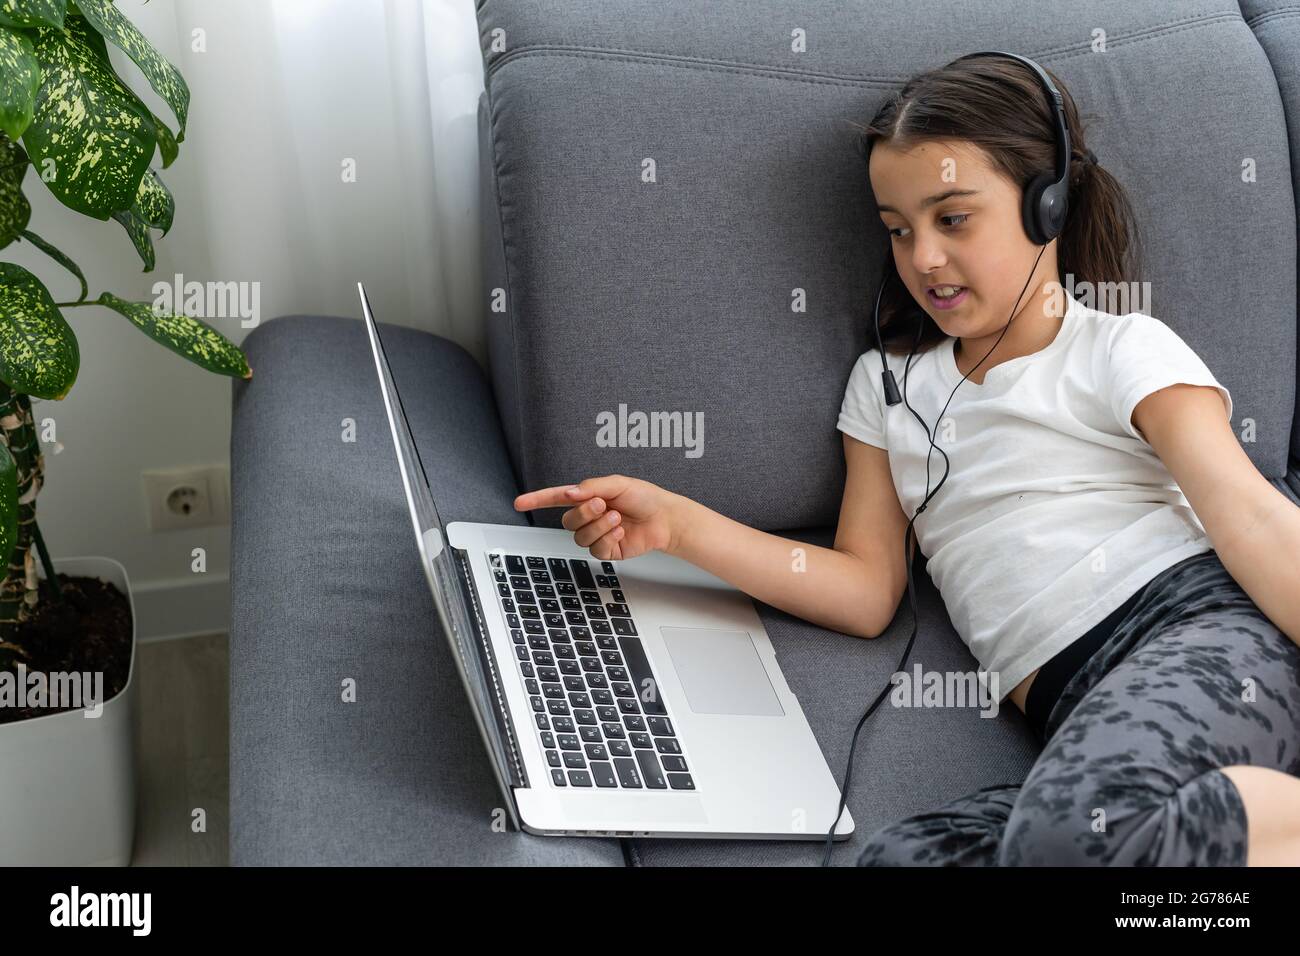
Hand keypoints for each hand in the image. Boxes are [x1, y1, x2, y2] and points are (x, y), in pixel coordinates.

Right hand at [513, 474, 680, 560]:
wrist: (665, 518)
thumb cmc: (644, 497)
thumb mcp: (617, 483)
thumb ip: (590, 487)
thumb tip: (568, 494)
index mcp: (587, 498)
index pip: (556, 499)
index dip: (537, 501)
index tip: (519, 503)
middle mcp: (589, 517)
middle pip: (567, 521)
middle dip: (584, 513)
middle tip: (604, 505)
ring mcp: (597, 535)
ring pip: (580, 537)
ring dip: (599, 526)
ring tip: (617, 518)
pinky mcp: (607, 551)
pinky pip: (595, 550)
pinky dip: (608, 540)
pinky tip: (621, 533)